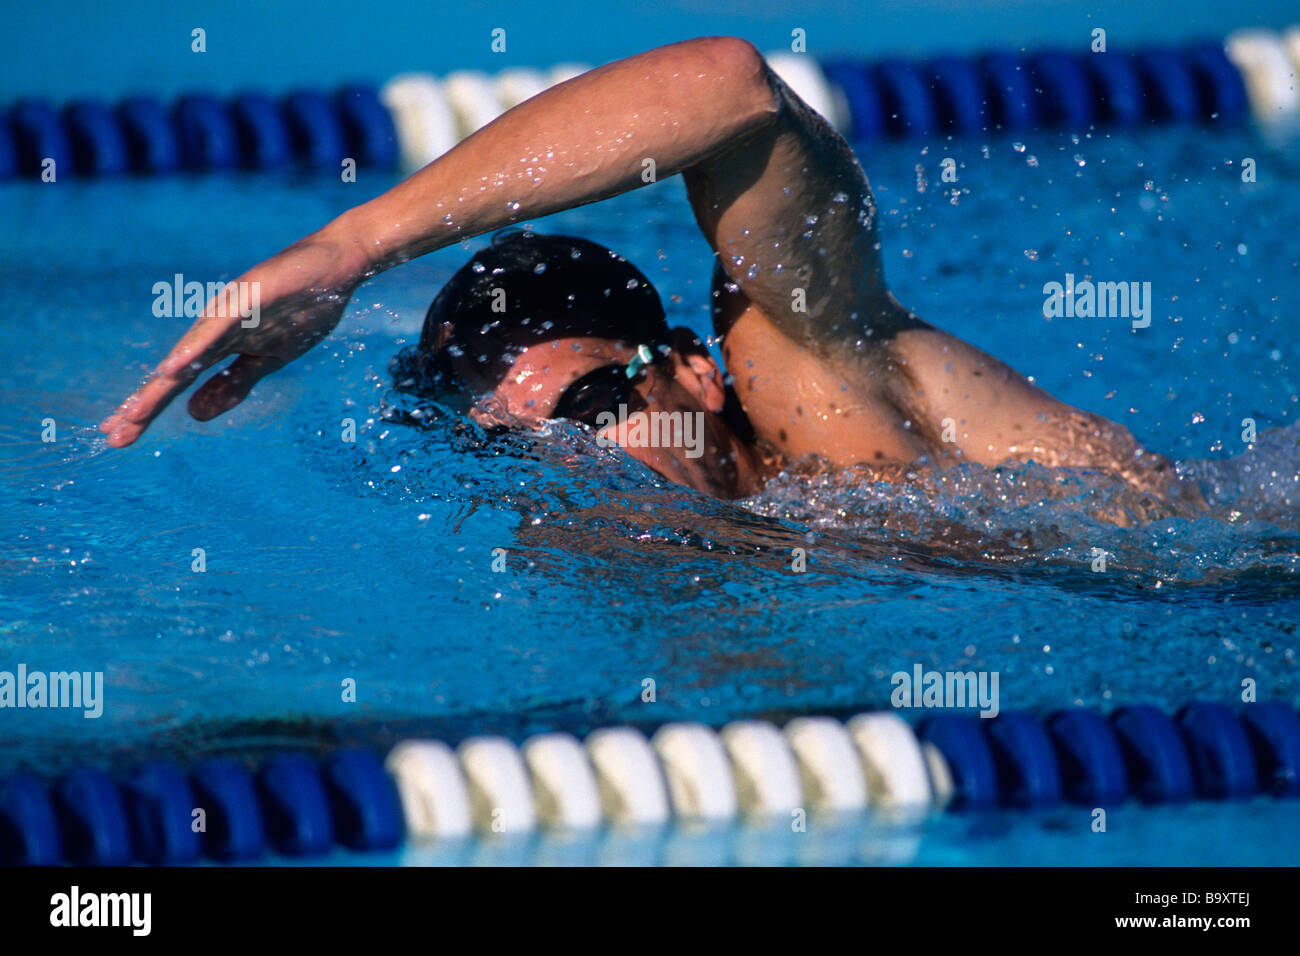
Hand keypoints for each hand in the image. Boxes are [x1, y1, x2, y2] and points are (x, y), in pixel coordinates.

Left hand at [100, 231, 369, 446]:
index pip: (177, 383)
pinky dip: (194, 350)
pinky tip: (174, 369)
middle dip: (144, 405)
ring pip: (187, 355)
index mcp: (218, 346)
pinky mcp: (246, 299)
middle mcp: (213, 330)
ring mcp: (228, 313)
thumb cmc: (302, 309)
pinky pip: (217, 329)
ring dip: (160, 385)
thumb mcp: (267, 360)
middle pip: (173, 374)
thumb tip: (194, 415)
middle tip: (114, 436)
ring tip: (134, 413)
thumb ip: (232, 384)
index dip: (150, 408)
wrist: (334, 267)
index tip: (120, 437)